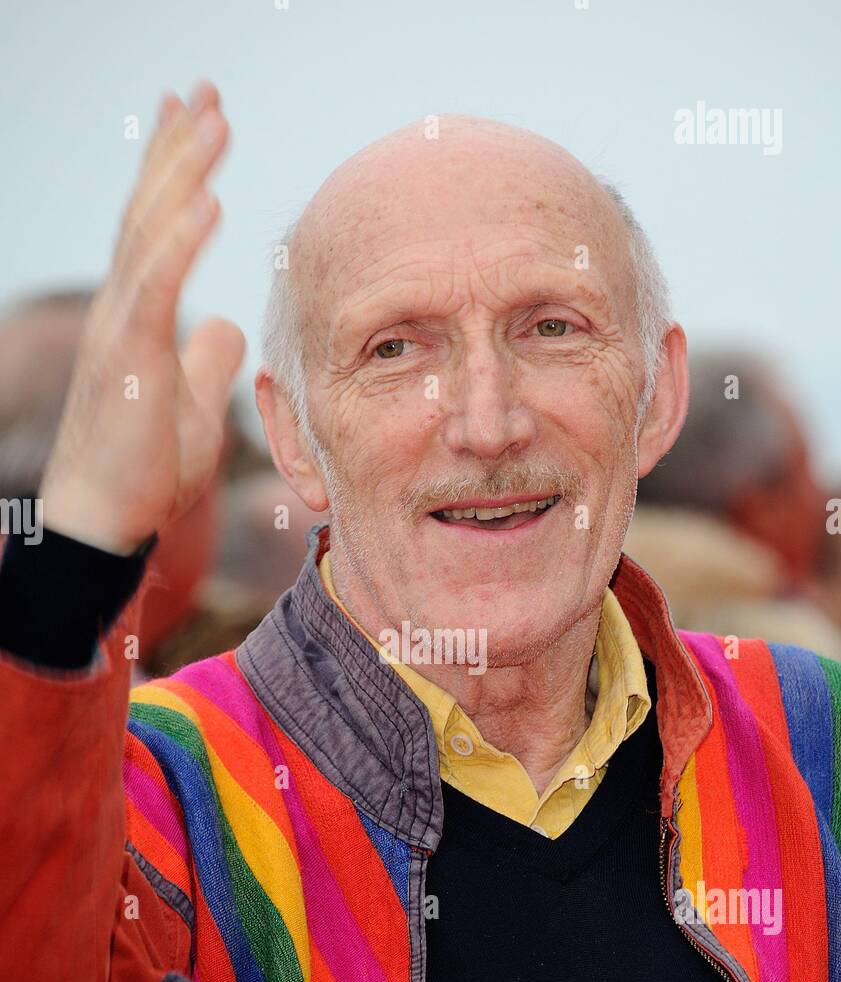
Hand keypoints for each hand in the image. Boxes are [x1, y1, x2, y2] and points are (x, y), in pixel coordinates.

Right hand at [40, 81, 245, 555]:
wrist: (104, 522)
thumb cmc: (145, 470)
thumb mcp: (193, 407)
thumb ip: (207, 361)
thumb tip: (229, 324)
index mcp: (138, 317)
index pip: (156, 229)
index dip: (175, 173)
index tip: (195, 120)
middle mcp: (123, 310)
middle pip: (150, 213)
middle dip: (178, 150)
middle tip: (203, 92)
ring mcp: (120, 330)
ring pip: (151, 233)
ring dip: (184, 172)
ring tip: (212, 118)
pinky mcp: (128, 359)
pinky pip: (156, 287)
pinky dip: (182, 240)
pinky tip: (208, 198)